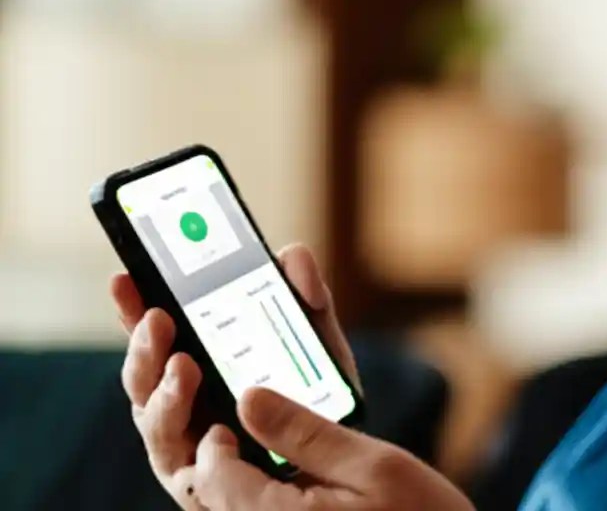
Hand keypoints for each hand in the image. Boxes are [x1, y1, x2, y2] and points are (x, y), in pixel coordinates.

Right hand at [110, 244, 362, 509]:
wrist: (345, 454)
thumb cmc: (316, 393)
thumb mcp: (315, 340)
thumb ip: (305, 298)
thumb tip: (290, 254)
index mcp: (195, 364)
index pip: (154, 334)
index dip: (134, 308)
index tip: (125, 279)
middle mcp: (181, 406)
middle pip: (144, 378)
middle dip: (144, 348)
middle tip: (157, 318)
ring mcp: (190, 447)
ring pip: (157, 424)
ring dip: (164, 395)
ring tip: (183, 366)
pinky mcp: (209, 487)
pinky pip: (194, 473)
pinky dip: (200, 451)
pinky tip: (216, 432)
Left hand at [192, 388, 472, 509]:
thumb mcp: (375, 465)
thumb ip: (306, 433)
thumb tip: (248, 398)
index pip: (210, 476)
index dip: (216, 439)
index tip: (244, 414)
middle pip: (208, 501)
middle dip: (217, 462)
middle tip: (249, 431)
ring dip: (233, 485)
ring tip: (269, 458)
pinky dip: (256, 503)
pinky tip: (291, 488)